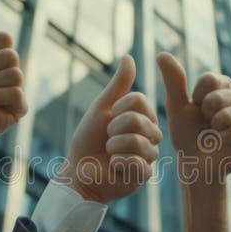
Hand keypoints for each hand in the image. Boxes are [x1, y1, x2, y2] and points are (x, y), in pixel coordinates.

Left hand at [57, 56, 161, 203]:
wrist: (78, 172)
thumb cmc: (88, 141)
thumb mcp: (101, 108)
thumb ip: (118, 85)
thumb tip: (128, 56)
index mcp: (144, 117)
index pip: (139, 100)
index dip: (118, 110)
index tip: (109, 121)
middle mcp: (152, 135)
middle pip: (137, 119)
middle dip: (113, 130)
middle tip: (107, 141)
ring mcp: (150, 156)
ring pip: (136, 141)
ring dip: (113, 148)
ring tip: (110, 155)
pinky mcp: (145, 175)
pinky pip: (135, 162)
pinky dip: (117, 164)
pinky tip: (116, 169)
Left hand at [157, 52, 230, 185]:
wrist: (195, 164)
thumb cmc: (186, 134)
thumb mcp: (177, 107)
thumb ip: (173, 81)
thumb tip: (162, 53)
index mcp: (220, 85)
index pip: (210, 79)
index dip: (197, 98)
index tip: (196, 108)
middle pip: (220, 94)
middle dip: (206, 113)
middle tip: (206, 123)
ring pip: (230, 112)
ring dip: (215, 126)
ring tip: (213, 133)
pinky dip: (226, 137)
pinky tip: (222, 142)